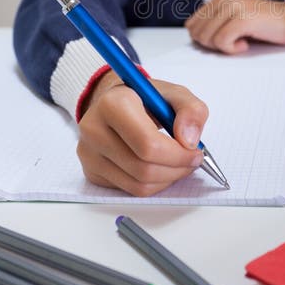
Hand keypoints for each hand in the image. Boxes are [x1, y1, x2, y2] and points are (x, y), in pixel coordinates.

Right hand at [77, 70, 208, 195]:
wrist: (117, 103)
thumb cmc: (145, 99)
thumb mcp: (175, 94)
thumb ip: (192, 110)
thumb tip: (189, 140)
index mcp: (113, 104)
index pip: (148, 145)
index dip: (178, 155)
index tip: (195, 152)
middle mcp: (94, 129)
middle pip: (143, 169)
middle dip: (177, 169)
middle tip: (192, 160)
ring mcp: (89, 153)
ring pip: (138, 185)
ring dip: (167, 179)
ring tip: (178, 164)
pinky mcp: (91, 171)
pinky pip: (130, 190)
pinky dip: (153, 184)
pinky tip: (160, 167)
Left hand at [185, 0, 284, 53]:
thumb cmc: (263, 25)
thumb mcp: (234, 19)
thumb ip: (215, 23)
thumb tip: (193, 35)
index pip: (191, 25)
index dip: (204, 40)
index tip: (223, 41)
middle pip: (198, 33)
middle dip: (212, 45)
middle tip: (232, 44)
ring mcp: (234, 7)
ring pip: (208, 38)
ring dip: (223, 48)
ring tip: (241, 42)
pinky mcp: (243, 18)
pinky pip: (222, 41)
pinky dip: (232, 49)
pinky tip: (245, 45)